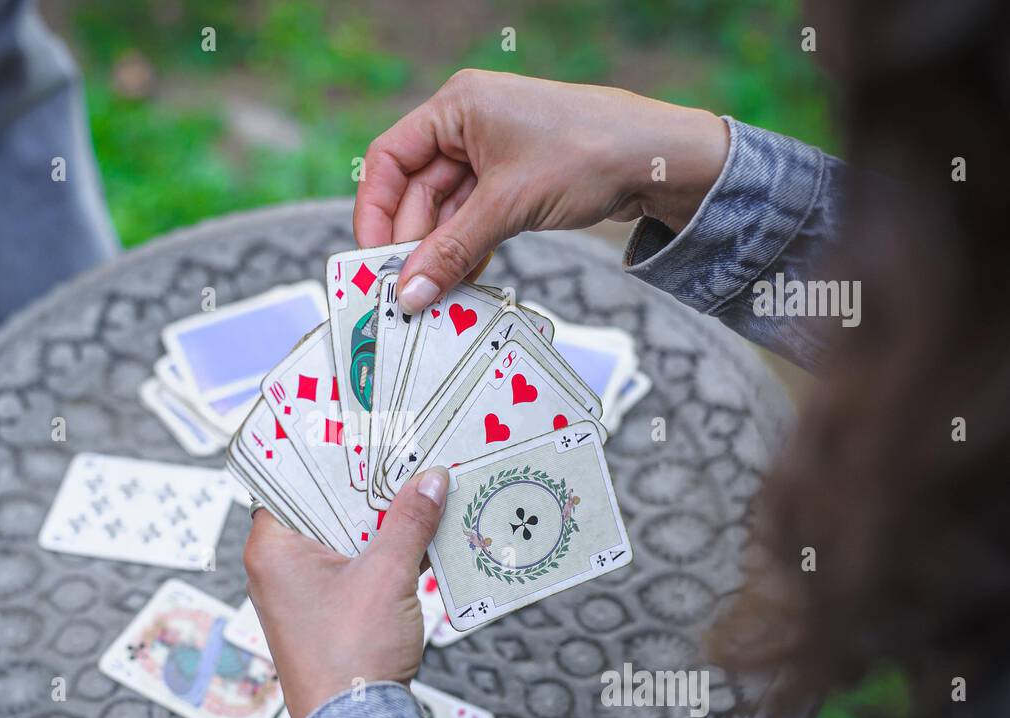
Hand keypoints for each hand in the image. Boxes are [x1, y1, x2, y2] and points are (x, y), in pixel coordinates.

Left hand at [243, 467, 449, 717]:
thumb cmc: (350, 657)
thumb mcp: (387, 575)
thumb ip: (409, 521)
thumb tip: (430, 479)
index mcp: (272, 547)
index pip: (292, 479)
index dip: (328, 452)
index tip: (361, 429)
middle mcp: (277, 565)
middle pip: (322, 504)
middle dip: (365, 483)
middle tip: (402, 451)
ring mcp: (300, 589)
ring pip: (341, 534)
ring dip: (379, 518)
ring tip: (418, 486)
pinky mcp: (325, 610)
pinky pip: (353, 563)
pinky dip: (381, 549)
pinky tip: (418, 535)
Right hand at [354, 69, 729, 312]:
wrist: (660, 159)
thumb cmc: (588, 153)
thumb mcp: (509, 206)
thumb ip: (452, 250)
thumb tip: (409, 293)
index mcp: (458, 106)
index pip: (391, 158)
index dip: (376, 210)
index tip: (372, 257)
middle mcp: (468, 125)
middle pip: (416, 191)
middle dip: (412, 242)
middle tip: (405, 290)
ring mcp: (492, 154)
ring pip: (446, 211)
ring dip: (439, 253)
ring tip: (432, 296)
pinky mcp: (513, 182)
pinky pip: (474, 220)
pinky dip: (465, 250)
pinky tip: (460, 282)